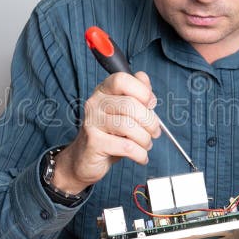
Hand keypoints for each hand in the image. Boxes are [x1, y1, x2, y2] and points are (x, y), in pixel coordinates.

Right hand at [51, 71, 161, 193]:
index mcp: (103, 91)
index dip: (142, 91)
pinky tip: (141, 156)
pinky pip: (126, 146)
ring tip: (146, 145)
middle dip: (150, 121)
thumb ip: (136, 94)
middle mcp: (95, 103)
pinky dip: (140, 153)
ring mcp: (92, 122)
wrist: (84, 159)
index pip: (121, 80)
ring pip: (129, 126)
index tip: (151, 104)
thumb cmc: (108, 135)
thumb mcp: (123, 112)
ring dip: (145, 139)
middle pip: (130, 104)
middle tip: (154, 132)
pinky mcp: (94, 143)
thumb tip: (144, 78)